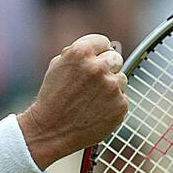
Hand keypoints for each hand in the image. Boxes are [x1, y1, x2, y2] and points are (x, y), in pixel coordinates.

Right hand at [18, 34, 126, 168]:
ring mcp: (111, 87)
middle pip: (115, 58)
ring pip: (121, 78)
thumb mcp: (58, 66)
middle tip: (92, 81)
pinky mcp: (120, 105)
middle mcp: (98, 67)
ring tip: (90, 99)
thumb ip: (80, 53)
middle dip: (106, 67)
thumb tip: (104, 48)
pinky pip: (121, 98)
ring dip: (110, 86)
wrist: (50, 130)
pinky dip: (111, 104)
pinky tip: (95, 110)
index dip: (97, 52)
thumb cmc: (52, 97)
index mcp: (80, 52)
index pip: (103, 42)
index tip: (93, 62)